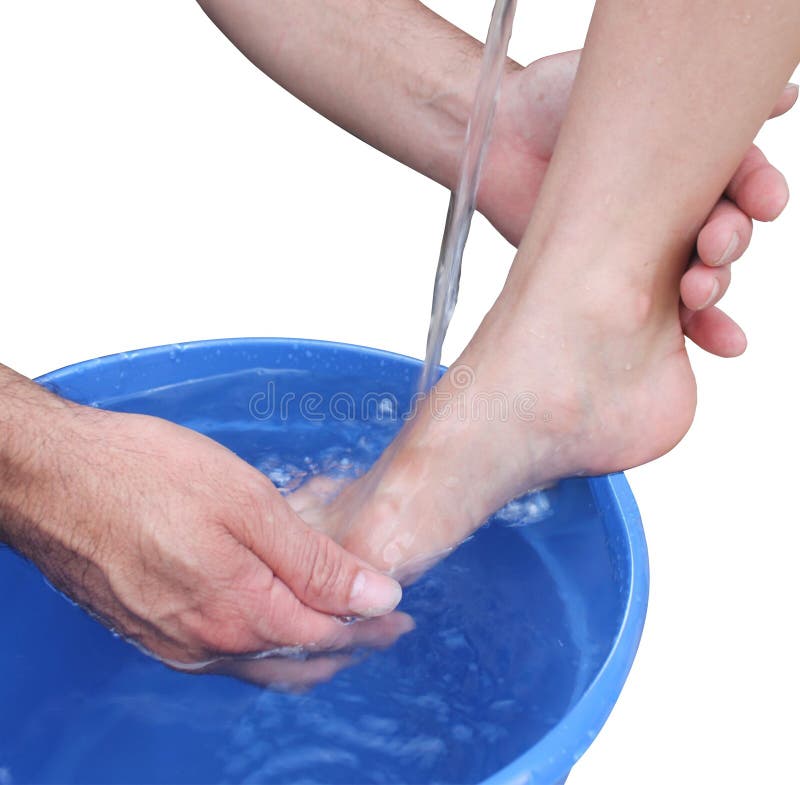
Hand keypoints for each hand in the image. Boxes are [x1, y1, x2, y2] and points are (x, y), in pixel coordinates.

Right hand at [1, 402, 403, 666]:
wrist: (53, 478)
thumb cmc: (144, 476)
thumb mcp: (247, 504)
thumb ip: (314, 561)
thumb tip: (375, 597)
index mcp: (240, 611)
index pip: (328, 633)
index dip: (370, 625)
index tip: (400, 618)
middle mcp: (206, 643)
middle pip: (296, 657)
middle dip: (347, 645)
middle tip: (382, 629)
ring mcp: (173, 642)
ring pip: (258, 662)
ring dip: (305, 650)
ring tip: (338, 633)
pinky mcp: (149, 630)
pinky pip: (221, 655)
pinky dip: (261, 646)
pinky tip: (268, 624)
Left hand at [480, 50, 796, 356]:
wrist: (497, 135)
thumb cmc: (559, 100)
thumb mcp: (628, 87)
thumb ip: (697, 102)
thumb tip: (781, 98)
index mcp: (688, 162)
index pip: (742, 181)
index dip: (757, 191)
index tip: (762, 202)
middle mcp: (673, 207)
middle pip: (726, 232)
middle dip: (729, 242)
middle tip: (713, 247)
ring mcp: (644, 248)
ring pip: (702, 276)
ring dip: (714, 290)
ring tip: (699, 293)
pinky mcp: (614, 282)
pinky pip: (662, 314)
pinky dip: (698, 329)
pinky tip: (720, 340)